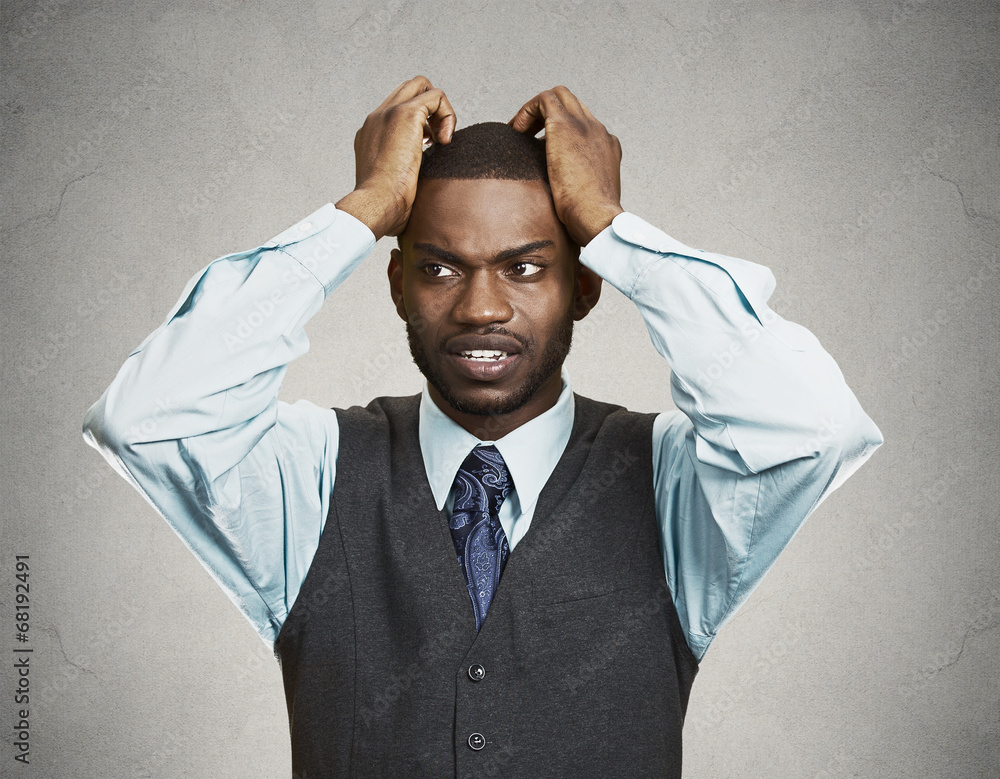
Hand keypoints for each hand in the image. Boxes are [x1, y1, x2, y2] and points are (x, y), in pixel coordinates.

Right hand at [336, 76, 455, 239]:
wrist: (375, 205)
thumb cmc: (383, 208)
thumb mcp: (390, 188)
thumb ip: (400, 175)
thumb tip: (416, 187)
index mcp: (370, 134)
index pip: (396, 110)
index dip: (419, 124)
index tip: (426, 149)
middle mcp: (376, 118)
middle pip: (409, 89)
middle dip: (431, 109)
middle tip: (437, 140)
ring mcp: (389, 113)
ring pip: (422, 85)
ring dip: (440, 110)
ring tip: (442, 141)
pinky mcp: (405, 114)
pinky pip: (436, 96)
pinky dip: (448, 115)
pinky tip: (444, 142)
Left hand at [509, 86, 623, 245]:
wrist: (598, 219)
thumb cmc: (592, 221)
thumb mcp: (589, 202)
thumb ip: (579, 192)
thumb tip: (562, 203)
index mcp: (607, 148)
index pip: (585, 127)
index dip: (563, 134)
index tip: (545, 152)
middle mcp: (598, 131)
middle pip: (573, 105)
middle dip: (547, 116)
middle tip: (527, 137)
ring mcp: (584, 126)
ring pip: (558, 96)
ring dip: (536, 112)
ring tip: (519, 132)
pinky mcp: (565, 127)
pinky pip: (543, 100)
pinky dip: (527, 112)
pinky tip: (516, 131)